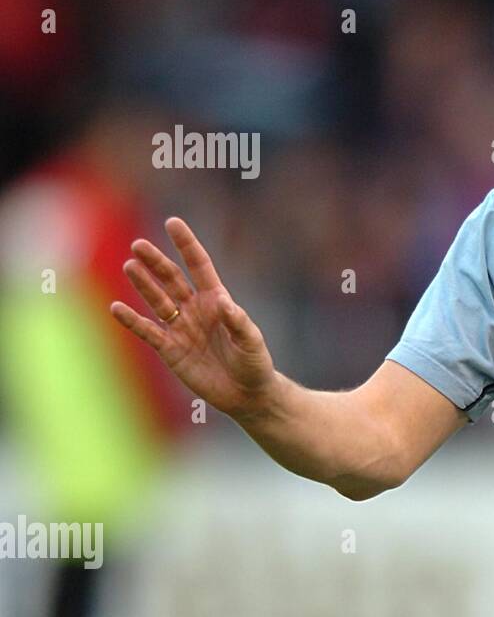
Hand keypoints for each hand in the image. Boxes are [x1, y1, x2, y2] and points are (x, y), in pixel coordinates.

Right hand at [110, 216, 276, 420]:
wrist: (246, 394)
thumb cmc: (254, 363)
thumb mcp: (251, 341)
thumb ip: (238, 322)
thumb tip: (224, 303)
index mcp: (218, 301)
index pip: (199, 266)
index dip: (186, 244)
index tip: (172, 222)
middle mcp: (196, 310)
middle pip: (172, 280)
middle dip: (156, 262)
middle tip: (138, 245)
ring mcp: (181, 328)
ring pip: (158, 301)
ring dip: (143, 285)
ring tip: (129, 266)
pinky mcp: (170, 350)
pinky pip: (148, 331)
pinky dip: (132, 321)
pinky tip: (117, 307)